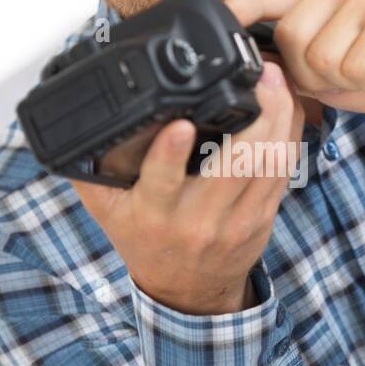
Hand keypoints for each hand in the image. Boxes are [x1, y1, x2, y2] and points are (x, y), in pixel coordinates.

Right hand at [69, 60, 304, 313]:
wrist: (186, 292)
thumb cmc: (145, 240)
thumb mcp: (108, 211)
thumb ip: (92, 169)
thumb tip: (75, 120)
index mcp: (154, 213)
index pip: (162, 182)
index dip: (169, 153)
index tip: (180, 124)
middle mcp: (198, 218)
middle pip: (236, 163)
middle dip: (255, 114)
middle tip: (259, 72)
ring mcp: (236, 219)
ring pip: (268, 163)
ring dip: (279, 116)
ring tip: (276, 77)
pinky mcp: (263, 216)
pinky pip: (283, 170)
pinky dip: (289, 133)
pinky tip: (287, 103)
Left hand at [225, 0, 364, 123]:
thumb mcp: (326, 66)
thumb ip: (292, 57)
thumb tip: (254, 64)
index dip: (239, 8)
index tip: (212, 15)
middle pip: (291, 38)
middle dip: (316, 74)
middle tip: (355, 69)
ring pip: (321, 58)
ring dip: (349, 81)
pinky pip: (354, 67)